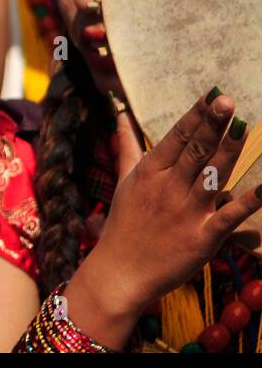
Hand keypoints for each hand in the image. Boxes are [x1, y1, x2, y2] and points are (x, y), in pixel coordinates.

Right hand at [69, 88, 261, 333]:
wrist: (120, 272)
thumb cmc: (124, 224)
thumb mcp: (124, 180)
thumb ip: (127, 144)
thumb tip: (120, 113)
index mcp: (148, 172)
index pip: (176, 137)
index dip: (195, 116)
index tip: (212, 94)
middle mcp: (167, 188)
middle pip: (194, 151)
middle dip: (211, 124)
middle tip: (227, 100)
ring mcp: (186, 212)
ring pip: (212, 176)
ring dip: (229, 151)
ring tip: (242, 126)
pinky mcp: (202, 238)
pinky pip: (229, 216)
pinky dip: (247, 203)